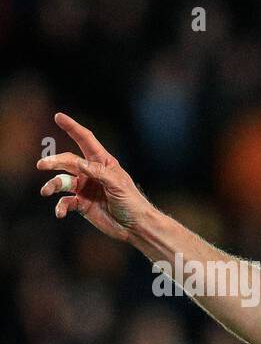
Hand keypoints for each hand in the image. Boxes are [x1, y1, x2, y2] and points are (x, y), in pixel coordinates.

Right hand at [35, 112, 150, 241]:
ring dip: (52, 185)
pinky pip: (65, 202)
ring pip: (62, 182)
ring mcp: (85, 188)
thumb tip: (78, 163)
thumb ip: (98, 172)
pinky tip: (60, 213)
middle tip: (42, 165)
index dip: (72, 128)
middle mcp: (90, 173)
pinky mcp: (81, 204)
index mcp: (102, 163)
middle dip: (54, 162)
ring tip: (46, 191)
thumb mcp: (118, 184)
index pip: (85, 140)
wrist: (135, 226)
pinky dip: (60, 207)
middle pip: (67, 161)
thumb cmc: (132, 202)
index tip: (59, 116)